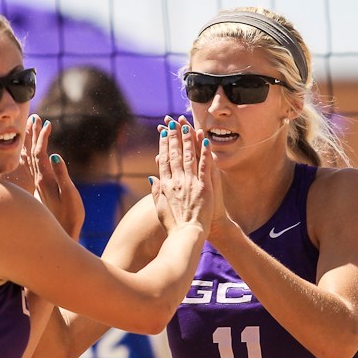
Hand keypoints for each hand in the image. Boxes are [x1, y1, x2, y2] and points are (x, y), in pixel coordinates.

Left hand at [23, 114, 83, 239]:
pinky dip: (31, 153)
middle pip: (31, 152)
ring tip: (32, 127)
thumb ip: (62, 174)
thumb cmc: (69, 216)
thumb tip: (54, 155)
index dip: (42, 137)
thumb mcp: (69, 195)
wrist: (61, 233)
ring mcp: (38, 184)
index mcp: (45, 178)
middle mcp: (39, 179)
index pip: (40, 152)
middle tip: (34, 116)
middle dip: (33, 134)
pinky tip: (30, 151)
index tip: (47, 123)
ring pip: (30, 158)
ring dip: (31, 141)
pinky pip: (31, 165)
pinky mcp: (40, 188)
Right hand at [150, 115, 213, 237]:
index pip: (163, 160)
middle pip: (174, 154)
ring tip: (187, 126)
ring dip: (188, 139)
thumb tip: (152, 177)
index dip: (163, 144)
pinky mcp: (204, 187)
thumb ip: (155, 191)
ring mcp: (190, 183)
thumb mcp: (159, 208)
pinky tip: (205, 140)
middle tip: (172, 122)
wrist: (186, 235)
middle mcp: (176, 181)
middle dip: (173, 136)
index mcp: (165, 185)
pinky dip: (205, 152)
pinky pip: (205, 166)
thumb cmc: (173, 225)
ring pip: (188, 156)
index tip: (163, 132)